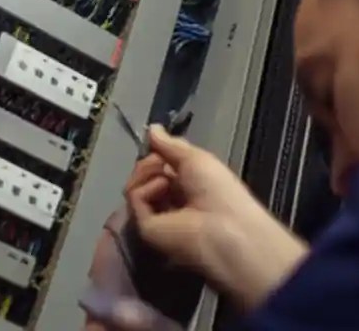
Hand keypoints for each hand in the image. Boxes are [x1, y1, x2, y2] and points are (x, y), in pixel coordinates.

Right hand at [126, 126, 307, 310]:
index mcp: (188, 185)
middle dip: (151, 161)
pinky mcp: (145, 229)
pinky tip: (162, 188)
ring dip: (146, 171)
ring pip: (136, 184)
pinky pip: (135, 197)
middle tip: (161, 161)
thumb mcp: (196, 158)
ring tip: (163, 174)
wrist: (223, 227)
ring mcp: (157, 216)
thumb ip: (170, 145)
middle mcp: (171, 200)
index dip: (160, 153)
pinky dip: (145, 188)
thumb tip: (151, 128)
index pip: (162, 165)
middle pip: (145, 174)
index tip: (158, 144)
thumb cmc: (218, 189)